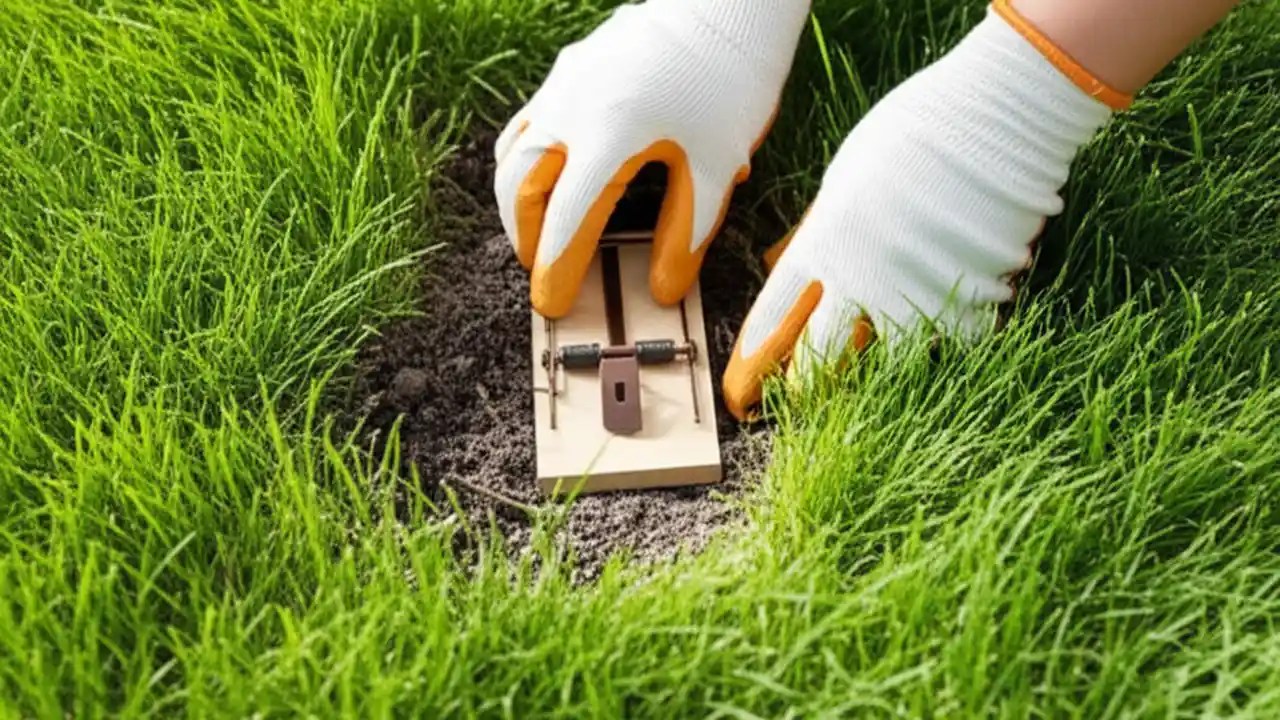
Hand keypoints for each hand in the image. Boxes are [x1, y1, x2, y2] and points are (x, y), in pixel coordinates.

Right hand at [492, 0, 809, 318]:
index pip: (566, 222)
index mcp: (607, 138)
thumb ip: (686, 233)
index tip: (554, 304)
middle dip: (525, 239)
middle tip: (542, 271)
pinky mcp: (568, 68)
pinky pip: (528, 122)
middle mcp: (571, 110)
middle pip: (520, 190)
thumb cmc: (730, 82)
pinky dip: (526, 160)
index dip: (556, 270)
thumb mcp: (717, 168)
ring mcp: (563, 84)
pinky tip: (549, 176)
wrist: (729, 5)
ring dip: (517, 201)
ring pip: (513, 154)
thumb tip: (664, 288)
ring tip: (538, 231)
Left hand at [722, 5, 1118, 419]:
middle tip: (799, 399)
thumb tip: (782, 260)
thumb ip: (815, 228)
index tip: (740, 388)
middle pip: (820, 364)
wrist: (999, 118)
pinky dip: (944, 343)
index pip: (772, 320)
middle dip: (805, 390)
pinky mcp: (973, 304)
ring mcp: (920, 297)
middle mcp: (866, 280)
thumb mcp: (846, 175)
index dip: (752, 360)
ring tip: (870, 375)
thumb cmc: (915, 132)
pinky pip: (950, 345)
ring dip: (875, 373)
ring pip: (885, 368)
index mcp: (826, 243)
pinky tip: (941, 330)